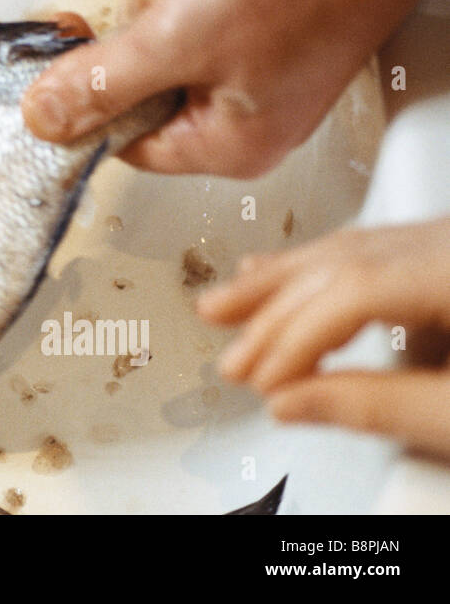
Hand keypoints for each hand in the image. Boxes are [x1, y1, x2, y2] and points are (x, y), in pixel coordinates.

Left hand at [21, 0, 449, 177]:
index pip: (124, 143)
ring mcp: (262, 68)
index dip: (88, 98)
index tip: (67, 57)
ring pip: (165, 41)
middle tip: (152, 6)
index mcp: (231, 146)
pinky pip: (196, 10)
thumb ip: (101, 84)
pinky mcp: (267, 22)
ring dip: (163, 2)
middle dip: (136, 37)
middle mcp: (250, 117)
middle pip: (142, 90)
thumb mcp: (173, 39)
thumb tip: (46, 119)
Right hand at [198, 218, 449, 461]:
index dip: (294, 339)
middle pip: (338, 265)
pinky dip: (316, 270)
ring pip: (345, 249)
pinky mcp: (442, 255)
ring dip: (278, 284)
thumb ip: (375, 405)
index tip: (263, 383)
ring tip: (221, 307)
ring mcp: (443, 243)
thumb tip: (288, 404)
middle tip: (230, 360)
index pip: (349, 292)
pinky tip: (280, 273)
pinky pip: (366, 249)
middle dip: (272, 314)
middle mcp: (445, 243)